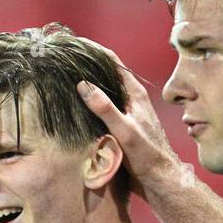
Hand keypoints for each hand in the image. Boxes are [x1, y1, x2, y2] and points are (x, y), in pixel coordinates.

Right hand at [74, 37, 191, 198]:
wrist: (160, 179)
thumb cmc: (147, 156)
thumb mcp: (125, 131)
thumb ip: (105, 108)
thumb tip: (83, 84)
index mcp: (134, 93)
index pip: (111, 60)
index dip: (92, 49)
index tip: (72, 43)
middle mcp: (131, 98)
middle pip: (105, 72)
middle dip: (86, 64)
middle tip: (63, 58)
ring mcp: (126, 111)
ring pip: (103, 89)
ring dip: (87, 82)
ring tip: (63, 77)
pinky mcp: (121, 124)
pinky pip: (102, 107)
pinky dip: (89, 102)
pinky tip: (75, 107)